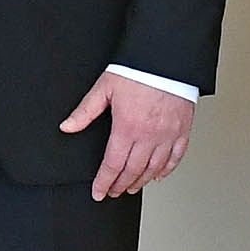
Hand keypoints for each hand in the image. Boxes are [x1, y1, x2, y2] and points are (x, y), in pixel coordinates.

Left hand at [60, 71, 196, 202]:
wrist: (167, 57)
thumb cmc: (138, 69)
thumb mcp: (104, 88)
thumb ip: (85, 111)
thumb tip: (67, 126)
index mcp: (127, 127)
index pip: (112, 165)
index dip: (104, 182)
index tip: (98, 192)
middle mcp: (149, 136)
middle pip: (132, 171)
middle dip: (120, 185)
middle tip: (113, 191)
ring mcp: (168, 135)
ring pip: (154, 169)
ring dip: (141, 181)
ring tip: (132, 187)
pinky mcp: (182, 131)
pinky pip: (176, 158)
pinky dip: (166, 170)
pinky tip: (158, 174)